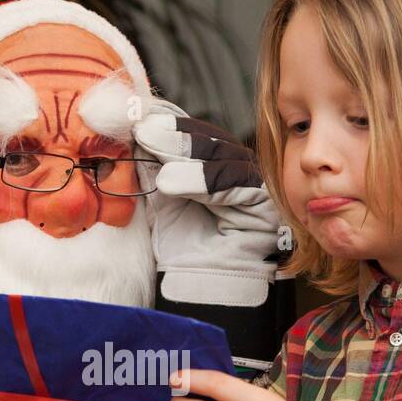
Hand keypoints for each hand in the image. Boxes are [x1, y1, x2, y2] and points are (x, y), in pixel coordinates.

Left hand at [134, 99, 280, 307]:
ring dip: (183, 152)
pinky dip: (204, 179)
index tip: (135, 117)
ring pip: (220, 156)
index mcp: (210, 160)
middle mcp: (233, 165)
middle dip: (172, 134)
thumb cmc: (182, 245)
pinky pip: (235, 182)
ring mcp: (252, 181)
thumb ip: (151, 166)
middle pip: (207, 139)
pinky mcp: (266, 201)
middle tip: (142, 130)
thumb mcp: (158, 198)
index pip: (191, 131)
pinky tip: (173, 180)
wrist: (201, 283)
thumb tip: (135, 131)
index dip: (165, 122)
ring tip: (151, 150)